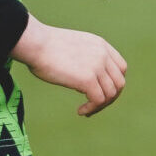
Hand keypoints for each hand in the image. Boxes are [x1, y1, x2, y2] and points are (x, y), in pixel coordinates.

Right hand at [12, 17, 126, 115]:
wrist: (35, 43)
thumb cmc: (44, 47)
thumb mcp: (73, 47)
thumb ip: (84, 58)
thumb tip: (83, 76)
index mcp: (101, 45)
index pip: (121, 68)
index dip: (114, 83)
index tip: (100, 91)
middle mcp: (103, 55)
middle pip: (119, 83)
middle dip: (110, 98)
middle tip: (94, 106)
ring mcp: (97, 66)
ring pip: (111, 94)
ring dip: (100, 106)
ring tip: (86, 111)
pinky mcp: (87, 79)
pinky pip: (98, 100)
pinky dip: (91, 109)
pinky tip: (80, 111)